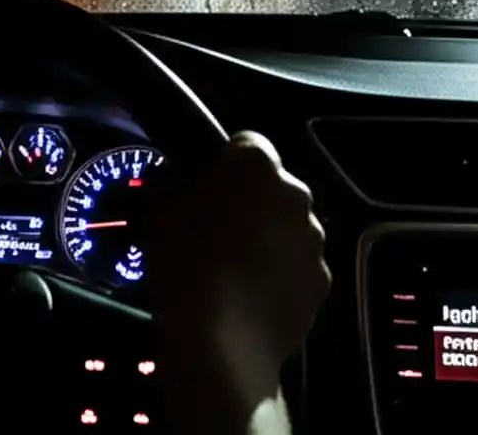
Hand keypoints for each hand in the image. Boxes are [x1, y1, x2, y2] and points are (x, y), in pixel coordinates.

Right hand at [155, 132, 328, 431]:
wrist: (219, 336)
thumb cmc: (182, 256)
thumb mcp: (157, 203)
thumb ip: (172, 179)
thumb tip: (176, 178)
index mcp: (257, 165)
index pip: (246, 143)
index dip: (223, 162)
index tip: (202, 185)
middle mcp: (296, 194)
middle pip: (271, 188)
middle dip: (249, 202)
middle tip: (214, 228)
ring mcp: (314, 241)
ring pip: (287, 229)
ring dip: (266, 239)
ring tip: (231, 269)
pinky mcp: (321, 282)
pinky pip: (296, 269)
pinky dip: (278, 276)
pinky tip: (249, 296)